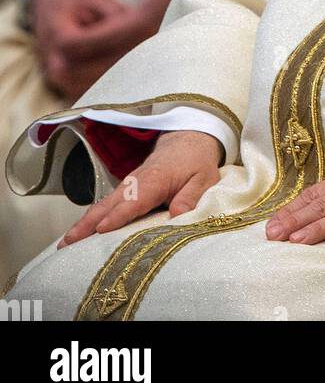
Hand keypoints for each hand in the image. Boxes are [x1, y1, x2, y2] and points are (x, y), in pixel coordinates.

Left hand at [44, 0, 196, 93]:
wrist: (238, 11)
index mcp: (144, 23)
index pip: (94, 41)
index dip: (71, 42)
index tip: (57, 38)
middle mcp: (149, 49)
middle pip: (96, 67)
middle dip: (72, 66)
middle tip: (52, 62)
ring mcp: (157, 62)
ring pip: (111, 81)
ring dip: (87, 78)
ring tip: (70, 73)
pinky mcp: (164, 71)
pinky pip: (129, 86)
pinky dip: (109, 85)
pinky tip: (101, 80)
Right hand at [57, 129, 222, 247]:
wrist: (187, 139)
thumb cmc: (195, 162)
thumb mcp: (203, 178)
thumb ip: (191, 196)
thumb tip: (177, 214)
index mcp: (155, 180)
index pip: (134, 200)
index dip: (118, 215)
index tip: (102, 230)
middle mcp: (135, 182)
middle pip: (109, 204)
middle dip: (88, 223)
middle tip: (67, 243)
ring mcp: (127, 185)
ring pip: (102, 205)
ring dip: (83, 222)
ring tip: (65, 243)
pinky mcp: (125, 189)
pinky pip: (106, 204)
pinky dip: (90, 218)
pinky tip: (79, 233)